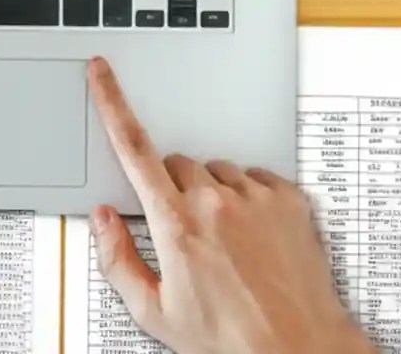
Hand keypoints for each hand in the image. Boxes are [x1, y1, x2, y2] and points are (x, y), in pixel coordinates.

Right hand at [86, 57, 373, 353]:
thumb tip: (104, 221)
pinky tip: (252, 233)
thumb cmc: (230, 340)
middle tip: (182, 231)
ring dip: (212, 193)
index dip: (112, 103)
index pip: (133, 148)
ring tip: (224, 240)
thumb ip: (118, 260)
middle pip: (176, 164)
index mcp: (175, 224)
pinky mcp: (291, 200)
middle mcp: (216, 202)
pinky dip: (249, 197)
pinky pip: (257, 177)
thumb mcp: (155, 312)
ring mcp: (257, 198)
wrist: (299, 349)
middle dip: (170, 188)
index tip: (102, 73)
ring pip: (217, 170)